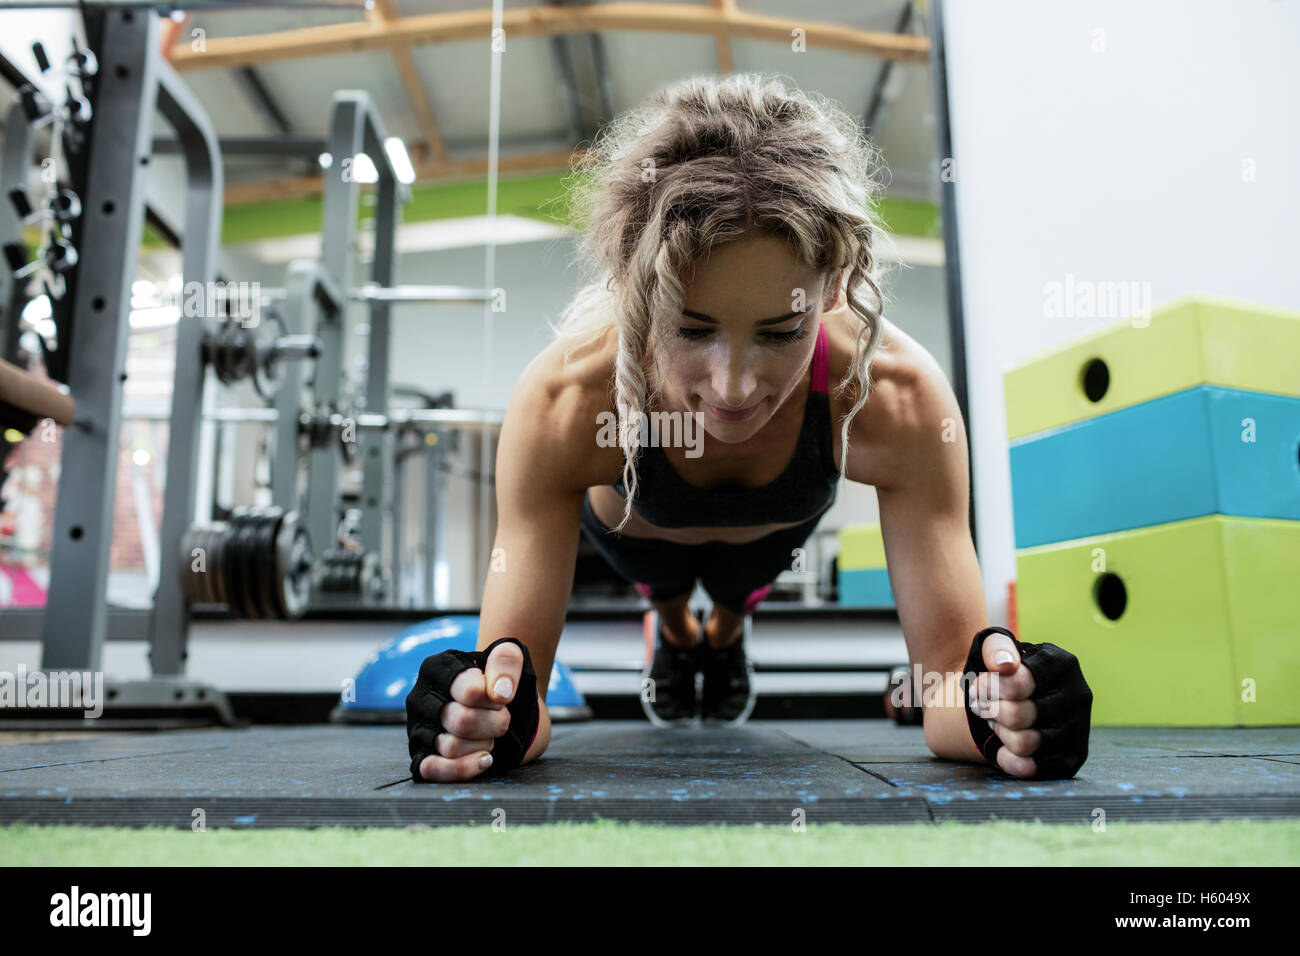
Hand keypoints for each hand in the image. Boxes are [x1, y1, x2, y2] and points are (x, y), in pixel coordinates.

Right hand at [406, 638, 539, 783]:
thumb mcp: (507, 656)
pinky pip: (433, 769)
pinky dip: (463, 768)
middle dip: (494, 723)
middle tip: (501, 717)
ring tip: (489, 733)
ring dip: (483, 744)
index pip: (471, 691)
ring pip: (451, 746)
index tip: (502, 697)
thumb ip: (506, 661)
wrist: (491, 704)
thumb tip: (500, 693)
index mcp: (436, 668)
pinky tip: (484, 760)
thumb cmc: (495, 678)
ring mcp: (417, 728)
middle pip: (462, 721)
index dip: (495, 700)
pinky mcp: (419, 754)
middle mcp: (419, 697)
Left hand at [964, 626, 1091, 779]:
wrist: (1014, 697)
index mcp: (1062, 664)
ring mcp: (1080, 728)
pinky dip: (1008, 756)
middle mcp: (1079, 695)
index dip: (988, 689)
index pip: (1016, 684)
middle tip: (985, 705)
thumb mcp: (995, 648)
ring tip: (998, 720)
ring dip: (999, 732)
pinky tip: (1007, 741)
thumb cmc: (1004, 671)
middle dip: (990, 711)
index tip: (979, 686)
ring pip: (1024, 744)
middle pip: (1016, 716)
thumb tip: (1005, 665)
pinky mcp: (1073, 758)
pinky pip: (1030, 768)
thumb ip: (995, 648)